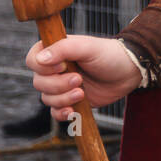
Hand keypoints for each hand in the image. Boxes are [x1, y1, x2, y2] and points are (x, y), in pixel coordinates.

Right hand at [25, 36, 142, 119]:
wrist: (128, 73)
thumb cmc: (109, 55)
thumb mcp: (88, 47)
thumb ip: (64, 48)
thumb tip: (40, 58)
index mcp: (56, 52)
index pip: (32, 60)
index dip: (42, 67)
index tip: (63, 66)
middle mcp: (55, 69)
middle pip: (38, 82)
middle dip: (58, 85)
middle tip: (79, 79)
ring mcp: (62, 86)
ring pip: (46, 98)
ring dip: (63, 98)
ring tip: (82, 92)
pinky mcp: (70, 101)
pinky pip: (55, 113)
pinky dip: (61, 113)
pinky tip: (73, 111)